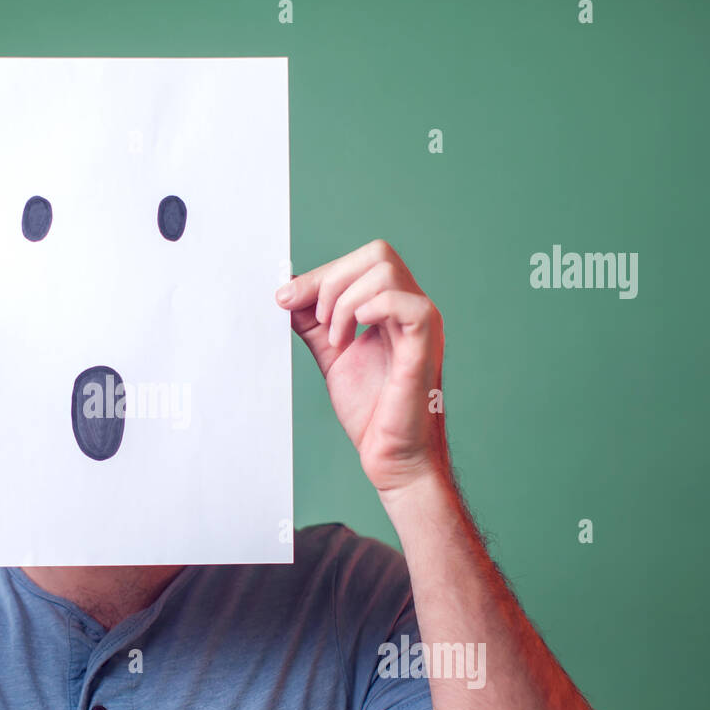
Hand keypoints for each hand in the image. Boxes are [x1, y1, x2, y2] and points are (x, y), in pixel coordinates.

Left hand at [275, 239, 447, 493]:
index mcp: (392, 307)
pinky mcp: (425, 347)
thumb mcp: (332, 354)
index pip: (360, 262)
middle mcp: (411, 308)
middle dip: (332, 280)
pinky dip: (373, 310)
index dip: (319, 275)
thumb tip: (289, 292)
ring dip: (345, 302)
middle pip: (377, 254)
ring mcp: (422, 325)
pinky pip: (408, 305)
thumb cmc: (370, 410)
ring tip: (338, 340)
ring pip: (385, 273)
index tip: (284, 299)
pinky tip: (355, 336)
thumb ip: (314, 322)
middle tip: (319, 322)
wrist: (388, 454)